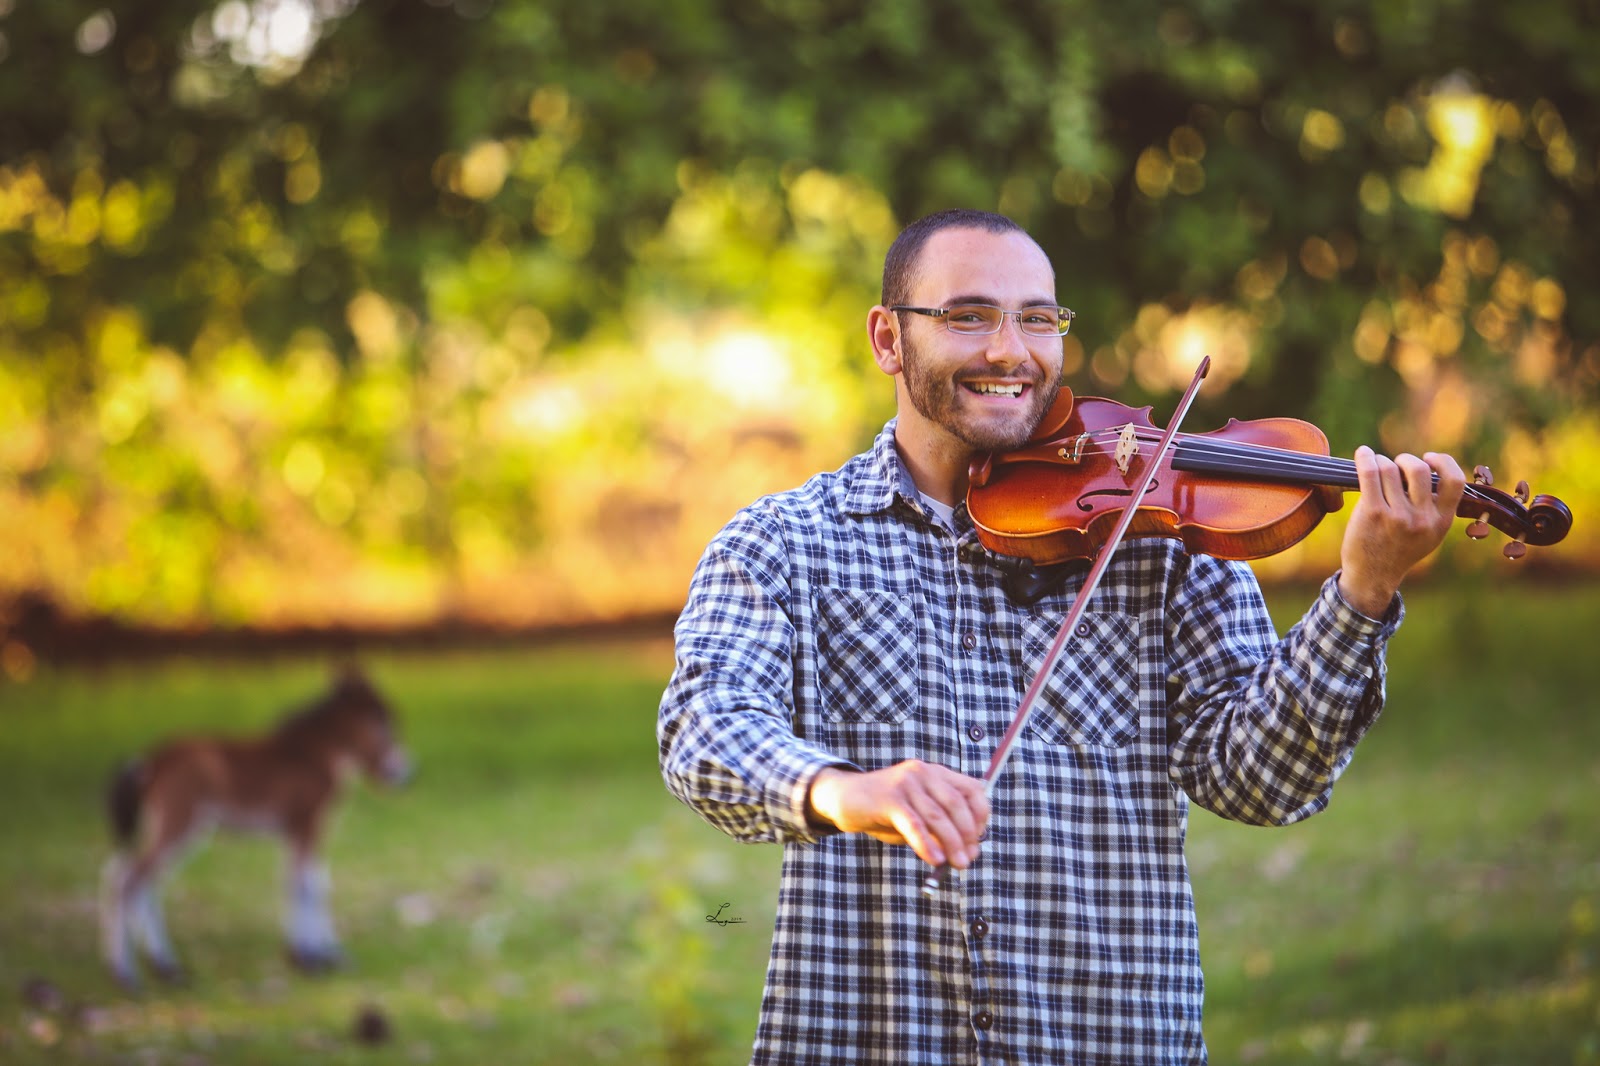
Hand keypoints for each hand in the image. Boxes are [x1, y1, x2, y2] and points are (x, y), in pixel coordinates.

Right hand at [807, 761, 989, 868]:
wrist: (844, 798)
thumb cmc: (884, 811)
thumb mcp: (917, 817)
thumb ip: (939, 829)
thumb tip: (966, 853)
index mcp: (936, 773)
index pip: (972, 790)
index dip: (980, 816)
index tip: (978, 840)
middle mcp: (924, 772)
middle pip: (956, 804)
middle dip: (967, 835)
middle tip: (968, 859)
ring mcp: (906, 783)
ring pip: (937, 816)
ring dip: (952, 843)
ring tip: (957, 864)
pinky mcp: (889, 798)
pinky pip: (914, 824)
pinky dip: (926, 844)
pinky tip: (934, 859)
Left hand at [1338, 447, 1466, 615]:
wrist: (1373, 577)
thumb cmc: (1399, 550)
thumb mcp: (1429, 534)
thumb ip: (1434, 507)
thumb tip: (1428, 468)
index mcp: (1442, 521)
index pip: (1455, 481)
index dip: (1443, 462)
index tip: (1428, 458)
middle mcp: (1422, 519)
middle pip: (1419, 470)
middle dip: (1405, 460)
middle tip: (1396, 465)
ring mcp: (1397, 516)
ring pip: (1390, 469)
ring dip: (1382, 461)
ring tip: (1376, 465)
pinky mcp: (1373, 514)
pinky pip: (1370, 475)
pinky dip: (1365, 459)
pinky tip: (1363, 454)